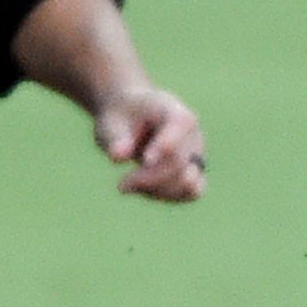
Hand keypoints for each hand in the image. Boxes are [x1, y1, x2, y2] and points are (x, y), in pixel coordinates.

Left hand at [92, 86, 204, 201]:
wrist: (128, 120)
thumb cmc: (120, 119)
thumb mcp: (110, 123)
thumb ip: (115, 138)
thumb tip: (118, 156)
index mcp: (174, 110)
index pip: (180, 125)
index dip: (165, 146)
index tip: (144, 160)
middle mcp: (192, 133)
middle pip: (180, 162)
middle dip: (149, 177)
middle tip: (121, 184)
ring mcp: (196, 155)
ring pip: (190, 183)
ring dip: (158, 190)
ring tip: (130, 186)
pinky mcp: (193, 174)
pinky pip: (189, 193)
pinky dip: (165, 196)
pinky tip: (141, 190)